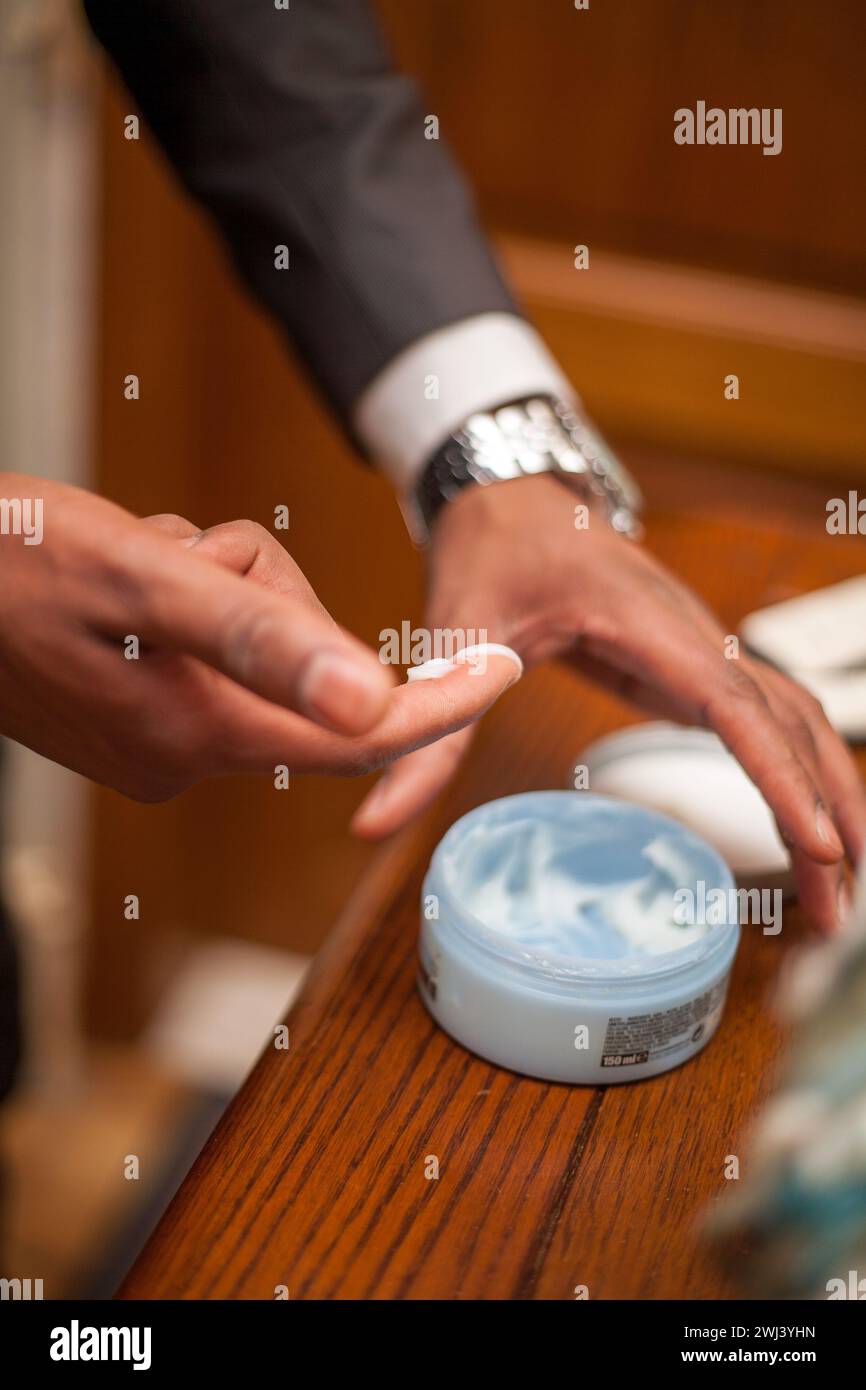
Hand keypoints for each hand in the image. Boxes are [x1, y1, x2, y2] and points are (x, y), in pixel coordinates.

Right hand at [0, 476, 520, 800]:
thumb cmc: (7, 560)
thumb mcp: (145, 577)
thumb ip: (261, 640)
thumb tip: (373, 702)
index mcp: (199, 730)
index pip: (360, 737)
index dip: (440, 702)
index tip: (505, 666)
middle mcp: (181, 756)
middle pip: (300, 676)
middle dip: (271, 595)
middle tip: (192, 548)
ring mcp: (149, 744)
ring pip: (250, 652)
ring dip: (219, 587)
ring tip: (139, 557)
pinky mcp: (126, 719)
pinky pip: (203, 655)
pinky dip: (185, 606)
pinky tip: (121, 581)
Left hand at [352, 475, 864, 934]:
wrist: (512, 493)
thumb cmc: (490, 550)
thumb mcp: (452, 632)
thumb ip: (425, 730)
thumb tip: (374, 823)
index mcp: (646, 622)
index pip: (732, 705)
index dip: (779, 776)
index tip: (816, 845)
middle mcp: (695, 634)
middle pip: (793, 722)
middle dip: (828, 812)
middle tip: (837, 916)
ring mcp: (705, 648)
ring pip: (799, 722)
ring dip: (831, 797)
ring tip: (841, 892)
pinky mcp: (695, 669)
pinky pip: (771, 723)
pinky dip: (802, 775)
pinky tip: (809, 831)